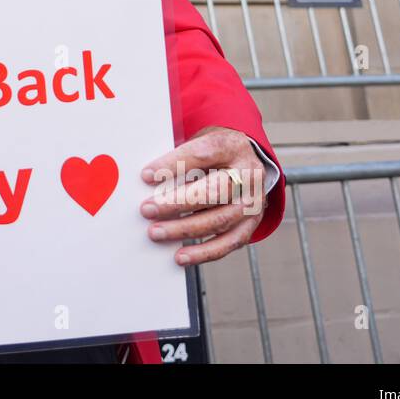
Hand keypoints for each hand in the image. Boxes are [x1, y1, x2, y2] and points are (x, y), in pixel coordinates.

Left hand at [138, 126, 265, 266]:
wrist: (248, 160)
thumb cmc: (215, 153)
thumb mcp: (201, 143)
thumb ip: (180, 158)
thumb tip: (147, 179)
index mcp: (232, 147)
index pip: (202, 154)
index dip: (173, 165)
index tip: (146, 176)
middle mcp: (248, 174)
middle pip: (213, 191)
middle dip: (177, 202)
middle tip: (147, 210)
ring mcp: (253, 201)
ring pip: (220, 219)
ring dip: (184, 229)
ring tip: (156, 232)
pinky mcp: (251, 223)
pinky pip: (229, 242)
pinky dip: (204, 252)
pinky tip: (182, 256)